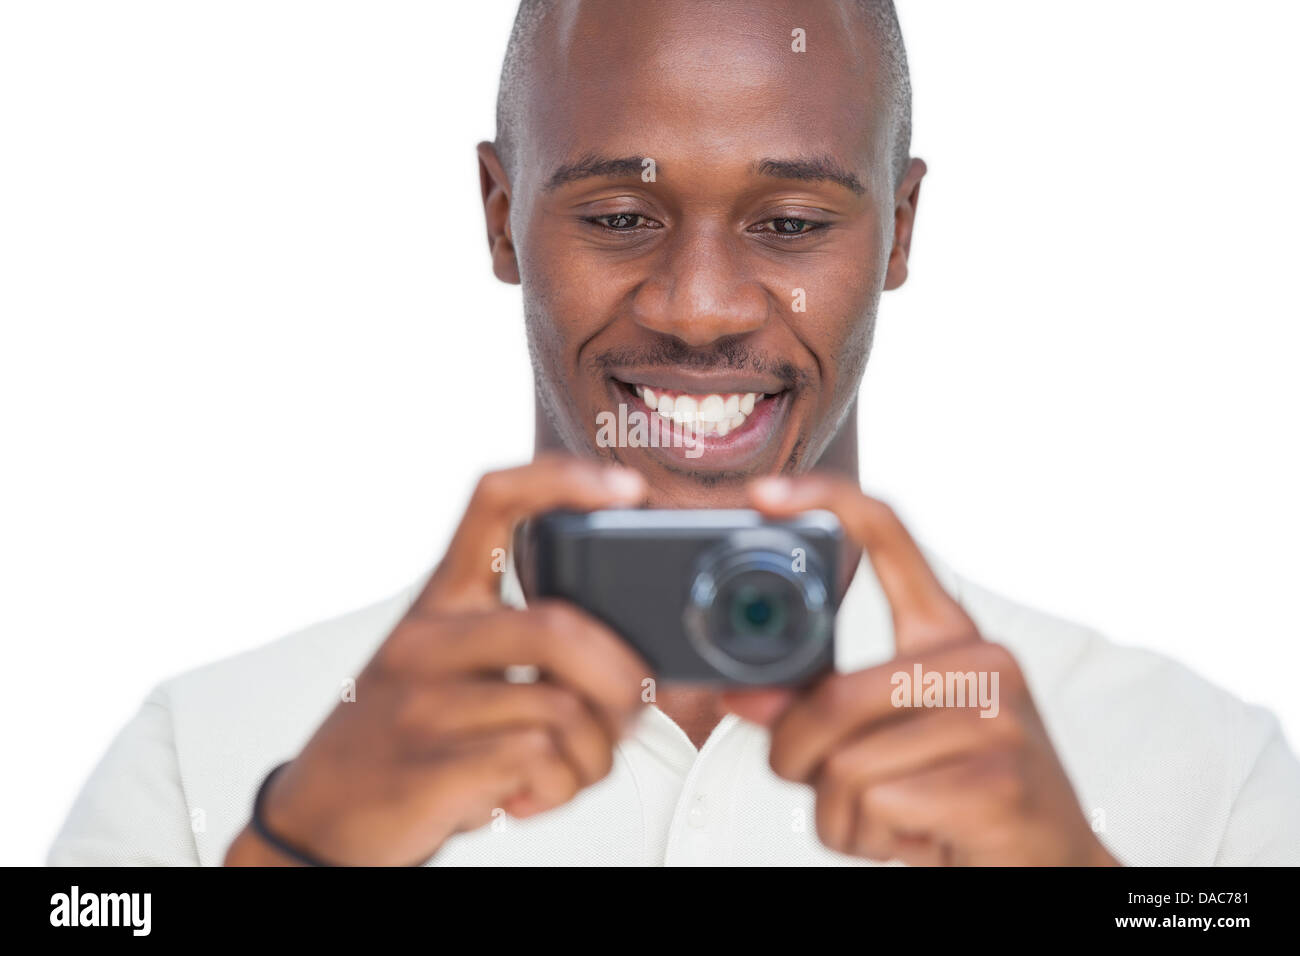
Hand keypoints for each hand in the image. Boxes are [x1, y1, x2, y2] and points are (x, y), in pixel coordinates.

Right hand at [226, 454, 651, 865]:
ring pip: (564, 708)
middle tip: (629, 712)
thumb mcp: (446, 666)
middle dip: (623, 678)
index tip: (626, 487)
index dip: (563, 481)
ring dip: (596, 754)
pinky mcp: (431, 767)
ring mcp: (426, 703)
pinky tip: (533, 795)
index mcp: (441, 599)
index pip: (495, 503)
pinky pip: (538, 761)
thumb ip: (521, 645)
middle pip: (558, 627)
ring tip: (573, 768)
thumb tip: (630, 659)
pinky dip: (561, 788)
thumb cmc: (403, 736)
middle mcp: (429, 639)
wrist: (320, 817)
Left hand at [722, 474, 1117, 865]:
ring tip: (887, 817)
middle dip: (796, 758)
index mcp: (948, 634)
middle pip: (833, 698)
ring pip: (845, 765)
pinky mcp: (998, 782)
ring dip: (839, 813)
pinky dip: (870, 838)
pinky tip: (915, 836)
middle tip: (819, 785)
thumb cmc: (961, 794)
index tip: (765, 492)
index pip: (890, 538)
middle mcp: (980, 660)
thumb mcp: (886, 738)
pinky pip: (876, 806)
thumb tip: (739, 697)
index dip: (826, 502)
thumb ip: (814, 710)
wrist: (1052, 864)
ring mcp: (997, 718)